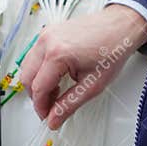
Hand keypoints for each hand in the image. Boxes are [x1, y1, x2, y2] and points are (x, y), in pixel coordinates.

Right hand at [19, 5, 146, 128]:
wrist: (120, 27)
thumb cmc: (112, 49)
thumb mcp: (92, 85)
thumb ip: (69, 104)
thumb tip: (54, 119)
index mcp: (57, 54)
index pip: (38, 88)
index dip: (41, 107)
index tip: (47, 116)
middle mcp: (47, 41)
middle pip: (27, 77)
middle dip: (37, 96)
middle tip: (51, 106)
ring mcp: (46, 34)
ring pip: (27, 66)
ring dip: (37, 82)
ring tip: (56, 91)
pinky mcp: (48, 32)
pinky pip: (33, 55)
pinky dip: (40, 69)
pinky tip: (56, 76)